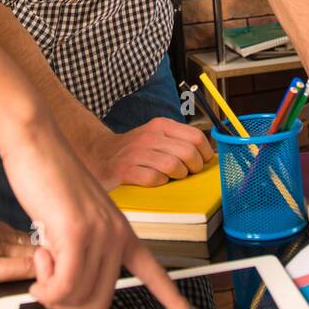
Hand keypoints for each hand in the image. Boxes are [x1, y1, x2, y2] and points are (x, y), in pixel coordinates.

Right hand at [1, 121, 200, 308]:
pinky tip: (40, 258)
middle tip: (49, 276)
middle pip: (100, 301)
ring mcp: (101, 233)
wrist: (37, 144)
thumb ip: (79, 252)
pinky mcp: (77, 232)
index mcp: (122, 232)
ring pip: (80, 298)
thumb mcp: (72, 221)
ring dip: (52, 291)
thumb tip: (67, 288)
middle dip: (68, 300)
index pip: (157, 275)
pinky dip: (46, 286)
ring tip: (43, 259)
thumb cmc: (49, 180)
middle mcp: (118, 234)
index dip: (175, 302)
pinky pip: (64, 286)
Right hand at [93, 116, 213, 189]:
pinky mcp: (126, 170)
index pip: (196, 137)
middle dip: (194, 167)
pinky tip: (156, 180)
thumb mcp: (157, 135)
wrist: (101, 154)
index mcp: (161, 125)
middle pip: (188, 153)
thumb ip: (180, 141)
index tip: (202, 161)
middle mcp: (150, 136)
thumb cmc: (136, 149)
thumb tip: (208, 155)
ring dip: (177, 176)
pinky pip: (155, 179)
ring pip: (173, 166)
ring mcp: (137, 153)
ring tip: (172, 177)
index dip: (205, 153)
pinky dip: (160, 183)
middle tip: (188, 172)